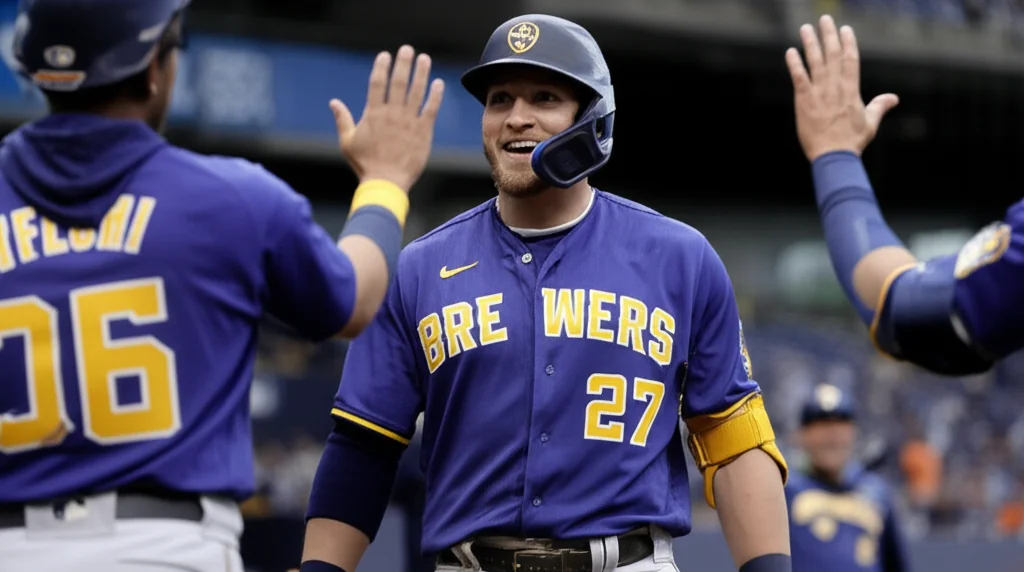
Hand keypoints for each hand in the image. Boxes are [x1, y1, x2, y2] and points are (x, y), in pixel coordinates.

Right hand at [330, 45, 444, 191]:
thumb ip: (343, 120)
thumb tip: (333, 102)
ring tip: (424, 59)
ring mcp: (409, 122)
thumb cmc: (365, 165)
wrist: (386, 184)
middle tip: (407, 49)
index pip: (377, 83)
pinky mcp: (423, 132)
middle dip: (403, 63)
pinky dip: (435, 95)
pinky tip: (438, 83)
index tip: (385, 55)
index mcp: (373, 114)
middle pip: (398, 82)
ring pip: (416, 92)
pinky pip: (431, 109)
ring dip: (421, 73)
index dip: (381, 67)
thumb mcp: (348, 142)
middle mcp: (392, 114)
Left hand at [785, 15, 898, 161]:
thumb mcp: (870, 122)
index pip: (851, 59)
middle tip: (824, 19)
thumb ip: (879, 106)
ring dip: (810, 43)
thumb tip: (893, 98)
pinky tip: (790, 52)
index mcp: (852, 89)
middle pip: (832, 54)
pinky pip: (799, 77)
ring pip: (815, 62)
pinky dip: (794, 64)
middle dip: (829, 35)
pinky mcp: (803, 101)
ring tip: (806, 28)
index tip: (844, 29)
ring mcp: (819, 92)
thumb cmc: (852, 141)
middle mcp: (835, 87)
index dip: (848, 42)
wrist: (833, 156)